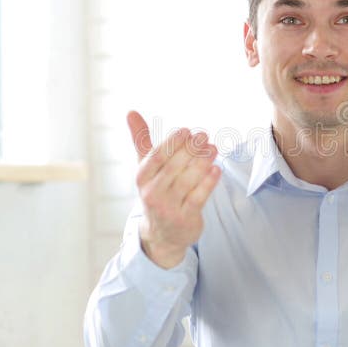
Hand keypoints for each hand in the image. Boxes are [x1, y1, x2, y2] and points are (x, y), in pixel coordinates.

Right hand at [127, 110, 221, 268]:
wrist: (163, 234)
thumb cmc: (156, 191)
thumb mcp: (146, 168)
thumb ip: (141, 140)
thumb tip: (131, 112)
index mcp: (141, 178)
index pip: (156, 157)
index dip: (172, 143)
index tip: (187, 131)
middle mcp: (151, 193)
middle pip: (173, 167)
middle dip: (190, 150)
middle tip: (204, 136)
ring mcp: (168, 208)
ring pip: (187, 181)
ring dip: (201, 162)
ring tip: (213, 148)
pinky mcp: (184, 218)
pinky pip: (198, 198)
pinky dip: (208, 183)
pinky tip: (217, 169)